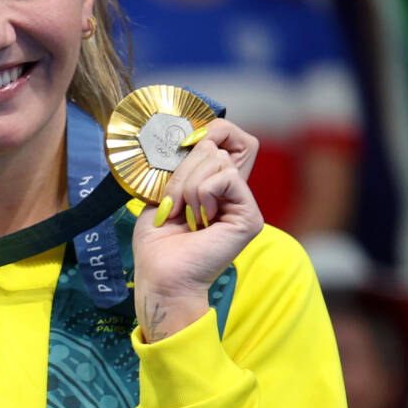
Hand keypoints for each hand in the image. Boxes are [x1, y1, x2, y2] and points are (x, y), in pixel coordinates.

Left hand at [132, 117, 262, 343]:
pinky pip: (226, 178)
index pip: (227, 136)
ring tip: (184, 214)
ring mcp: (243, 203)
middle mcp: (232, 190)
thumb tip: (193, 138)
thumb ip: (179, 166)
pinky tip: (199, 219)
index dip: (209, 131)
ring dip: (187, 186)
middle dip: (182, 171)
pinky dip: (202, 194)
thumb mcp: (161, 195)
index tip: (181, 146)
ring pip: (217, 159)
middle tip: (173, 203)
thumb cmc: (157, 243)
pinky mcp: (249, 215)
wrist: (161, 276)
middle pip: (215, 146)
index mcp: (214, 183)